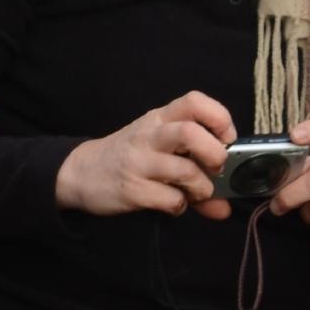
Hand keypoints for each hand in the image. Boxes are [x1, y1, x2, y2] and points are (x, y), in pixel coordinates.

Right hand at [55, 91, 235, 218]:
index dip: (219, 118)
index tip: (226, 139)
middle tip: (215, 169)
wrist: (82, 172)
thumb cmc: (131, 157)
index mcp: (160, 118)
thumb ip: (197, 173)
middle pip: (192, 133)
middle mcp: (150, 135)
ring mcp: (139, 161)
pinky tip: (173, 204)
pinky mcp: (132, 189)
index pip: (194, 101)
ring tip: (196, 193)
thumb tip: (225, 207)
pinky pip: (169, 199)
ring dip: (202, 188)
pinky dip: (180, 207)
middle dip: (215, 154)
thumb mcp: (160, 152)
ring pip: (185, 169)